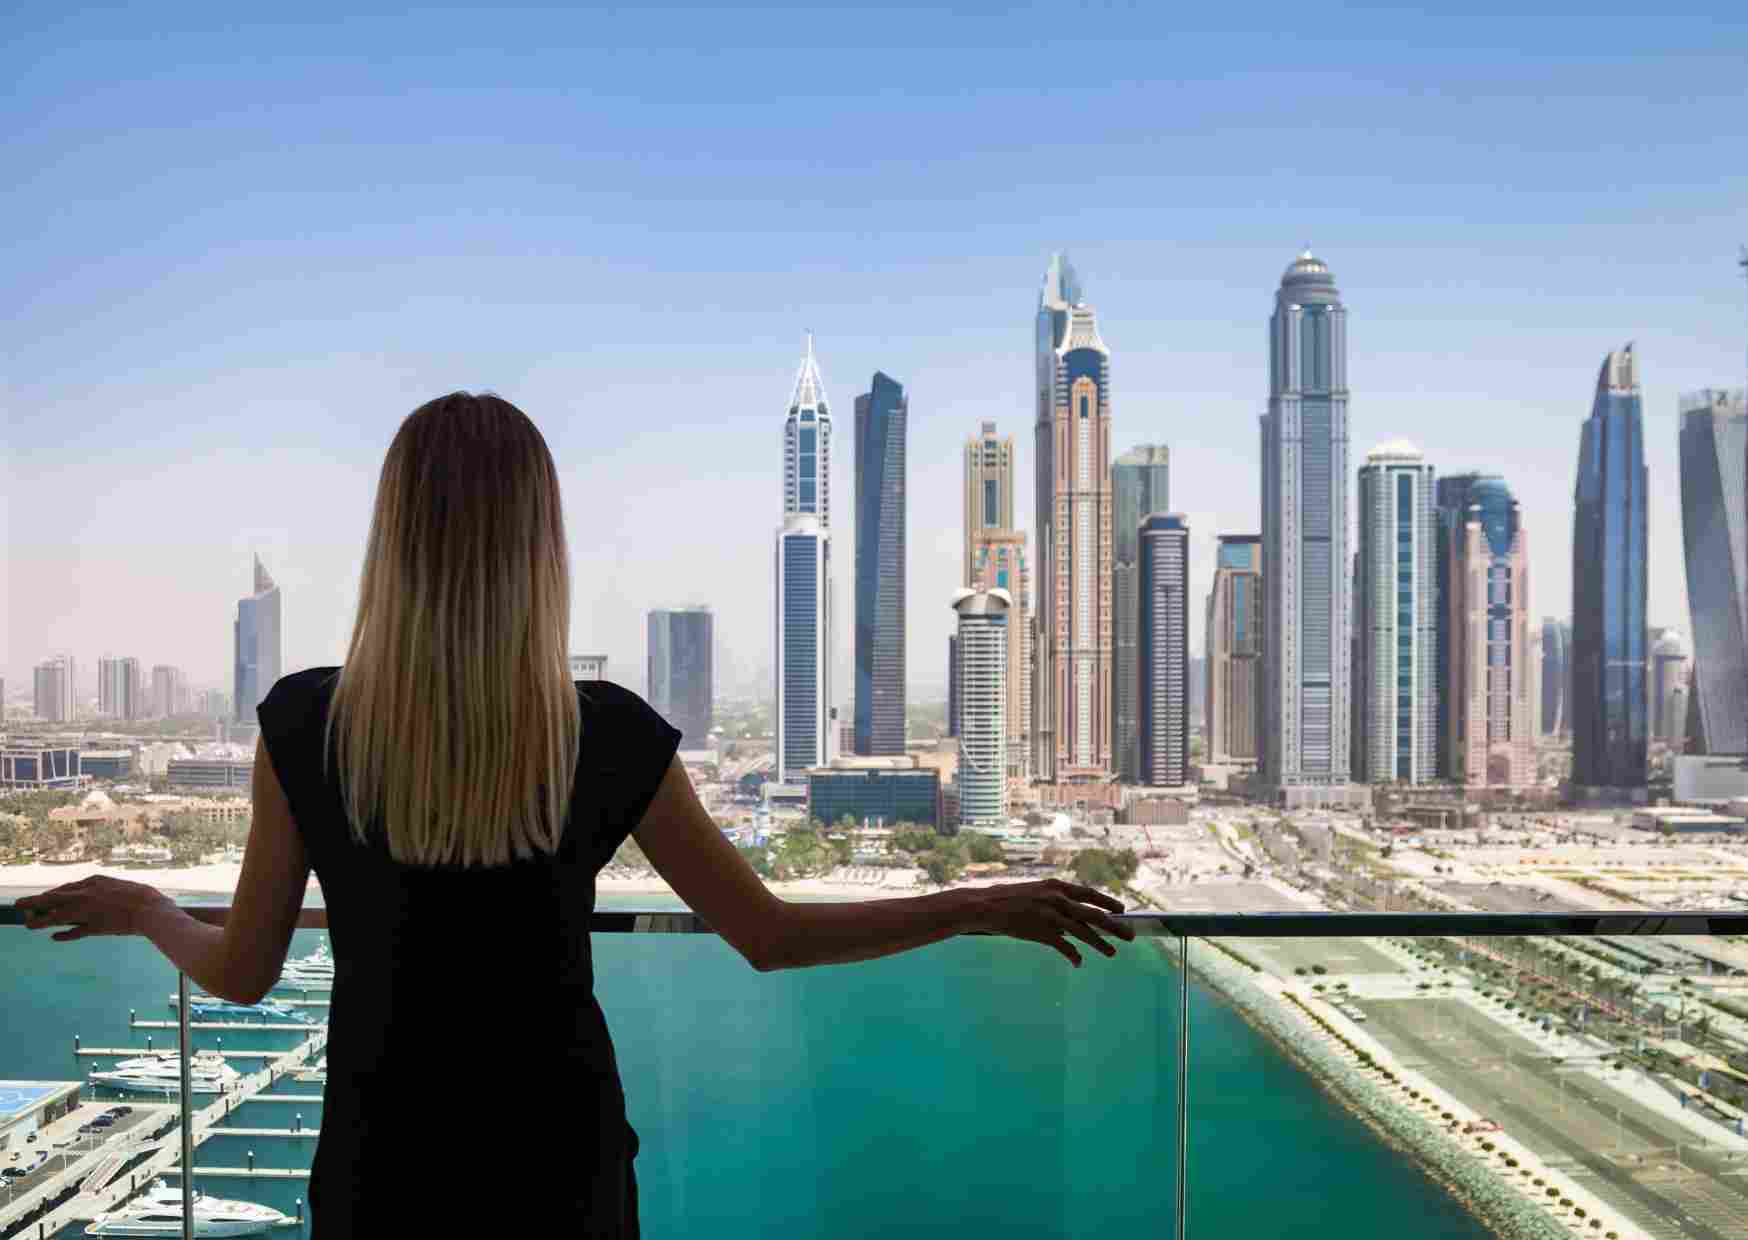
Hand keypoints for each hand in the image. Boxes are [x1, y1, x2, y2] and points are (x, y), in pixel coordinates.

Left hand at [16, 876, 176, 941]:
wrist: (152, 909)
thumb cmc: (139, 897)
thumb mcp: (116, 886)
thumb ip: (100, 889)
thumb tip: (90, 890)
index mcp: (93, 882)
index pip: (63, 889)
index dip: (48, 896)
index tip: (38, 901)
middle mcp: (86, 895)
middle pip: (53, 899)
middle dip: (34, 903)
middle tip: (19, 906)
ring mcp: (89, 911)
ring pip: (57, 915)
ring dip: (40, 920)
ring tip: (27, 924)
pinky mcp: (94, 927)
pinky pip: (74, 932)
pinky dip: (64, 935)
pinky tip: (54, 937)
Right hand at [956, 878, 1136, 966]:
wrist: (985, 906)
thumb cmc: (1008, 899)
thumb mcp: (1035, 891)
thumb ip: (1054, 899)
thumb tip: (1072, 910)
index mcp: (1056, 886)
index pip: (1089, 894)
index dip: (1107, 902)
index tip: (1121, 909)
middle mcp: (1057, 899)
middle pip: (1093, 914)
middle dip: (1114, 925)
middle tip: (1130, 935)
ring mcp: (1050, 916)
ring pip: (1083, 932)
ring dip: (1100, 944)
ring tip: (1113, 953)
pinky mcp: (1041, 932)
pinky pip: (1064, 946)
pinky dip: (1073, 955)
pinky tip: (1079, 962)